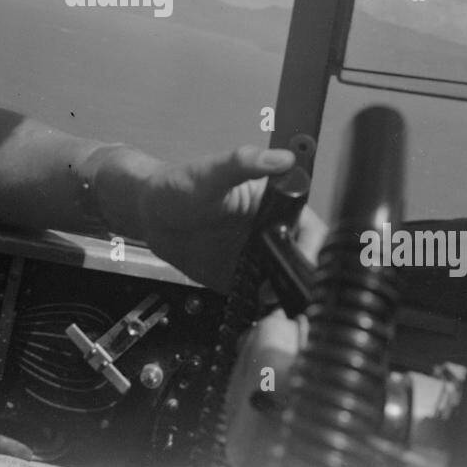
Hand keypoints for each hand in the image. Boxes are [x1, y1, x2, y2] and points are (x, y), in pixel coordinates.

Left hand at [131, 145, 325, 291]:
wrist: (153, 216)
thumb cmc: (181, 186)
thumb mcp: (212, 172)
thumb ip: (243, 163)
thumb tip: (280, 157)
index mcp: (276, 205)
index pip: (311, 228)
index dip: (314, 247)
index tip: (305, 261)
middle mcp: (274, 233)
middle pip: (307, 261)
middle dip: (305, 278)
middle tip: (288, 288)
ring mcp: (260, 259)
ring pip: (289, 284)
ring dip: (287, 296)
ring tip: (270, 300)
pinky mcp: (245, 281)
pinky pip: (266, 300)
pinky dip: (267, 308)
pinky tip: (259, 307)